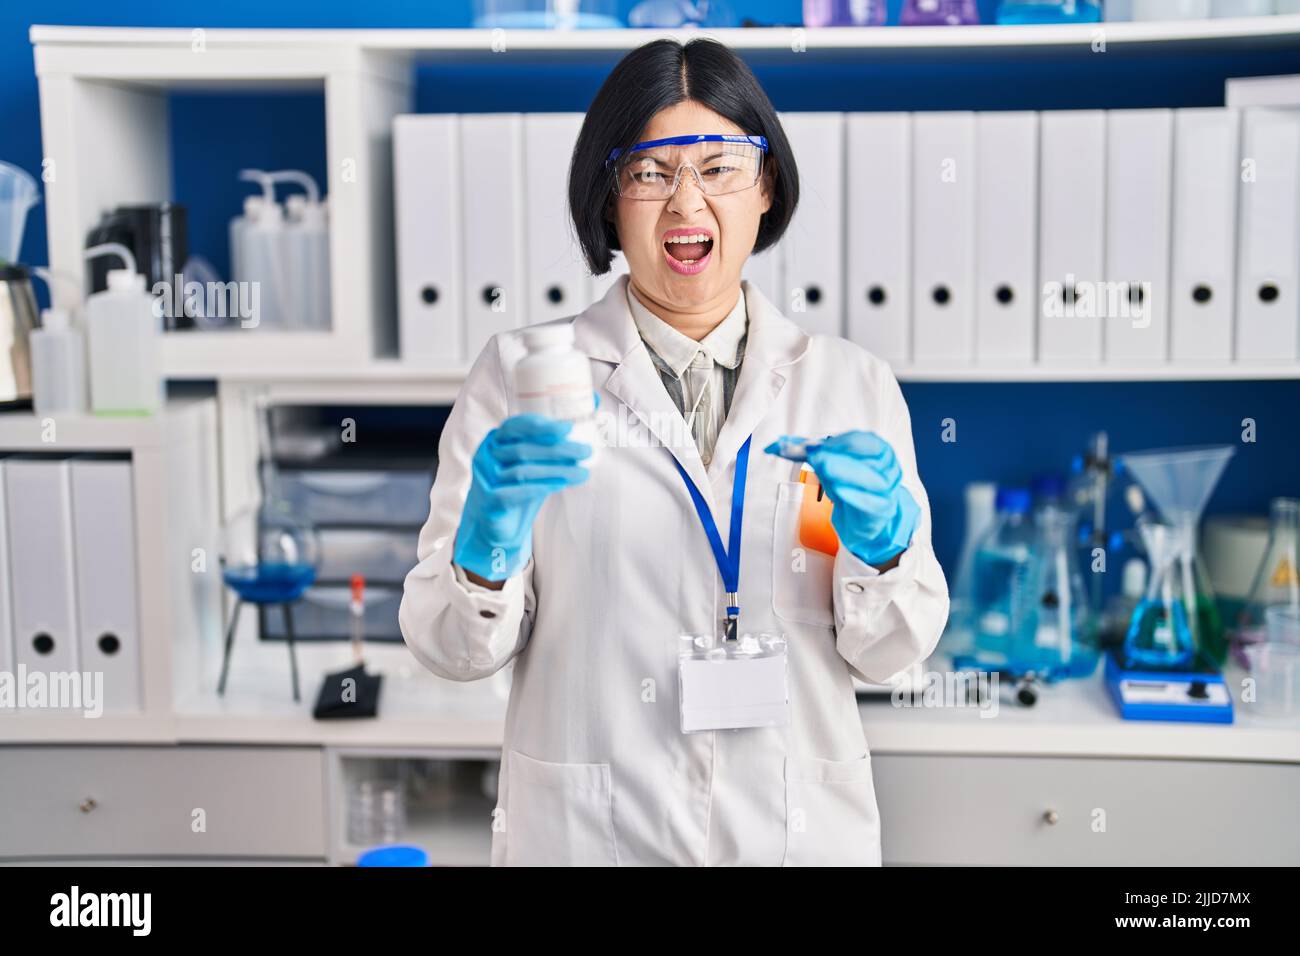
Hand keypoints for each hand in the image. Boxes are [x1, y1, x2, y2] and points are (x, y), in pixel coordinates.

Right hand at [454, 398, 596, 580]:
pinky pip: (514, 493)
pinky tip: (560, 485)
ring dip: (556, 471)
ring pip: (522, 472)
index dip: (540, 425)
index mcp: (496, 440)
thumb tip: (589, 417)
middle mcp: (486, 456)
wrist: (499, 523)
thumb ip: (552, 446)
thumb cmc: (519, 486)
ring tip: (582, 473)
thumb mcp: (535, 463)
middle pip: (523, 450)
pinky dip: (539, 488)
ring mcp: (484, 479)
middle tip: (586, 452)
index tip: (568, 428)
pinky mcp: (487, 502)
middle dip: (559, 450)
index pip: (515, 426)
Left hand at [765, 430, 918, 567]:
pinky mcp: (880, 512)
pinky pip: (871, 503)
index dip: (840, 441)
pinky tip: (839, 491)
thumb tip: (780, 444)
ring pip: (871, 479)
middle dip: (839, 454)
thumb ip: (809, 453)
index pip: (864, 440)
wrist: (865, 519)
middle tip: (814, 454)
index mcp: (878, 452)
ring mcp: (886, 491)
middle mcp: (887, 469)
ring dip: (845, 471)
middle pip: (867, 458)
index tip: (816, 444)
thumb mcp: (830, 466)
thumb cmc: (850, 486)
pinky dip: (855, 497)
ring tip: (824, 467)